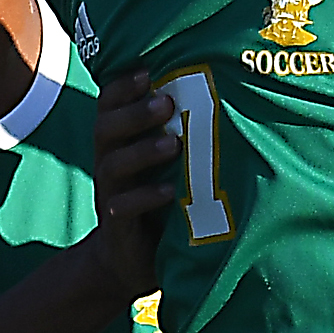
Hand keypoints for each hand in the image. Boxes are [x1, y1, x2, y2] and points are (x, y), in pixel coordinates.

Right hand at [87, 69, 180, 296]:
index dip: (123, 86)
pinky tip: (168, 191)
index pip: (108, 105)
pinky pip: (123, 209)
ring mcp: (111, 196)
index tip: (147, 70)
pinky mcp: (119, 228)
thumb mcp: (168, 163)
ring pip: (112, 166)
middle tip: (167, 101)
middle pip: (105, 129)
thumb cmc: (161, 199)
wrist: (132, 262)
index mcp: (119, 142)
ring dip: (142, 152)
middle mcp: (109, 163)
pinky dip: (144, 197)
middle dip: (134, 113)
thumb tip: (228, 90)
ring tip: (172, 144)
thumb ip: (182, 131)